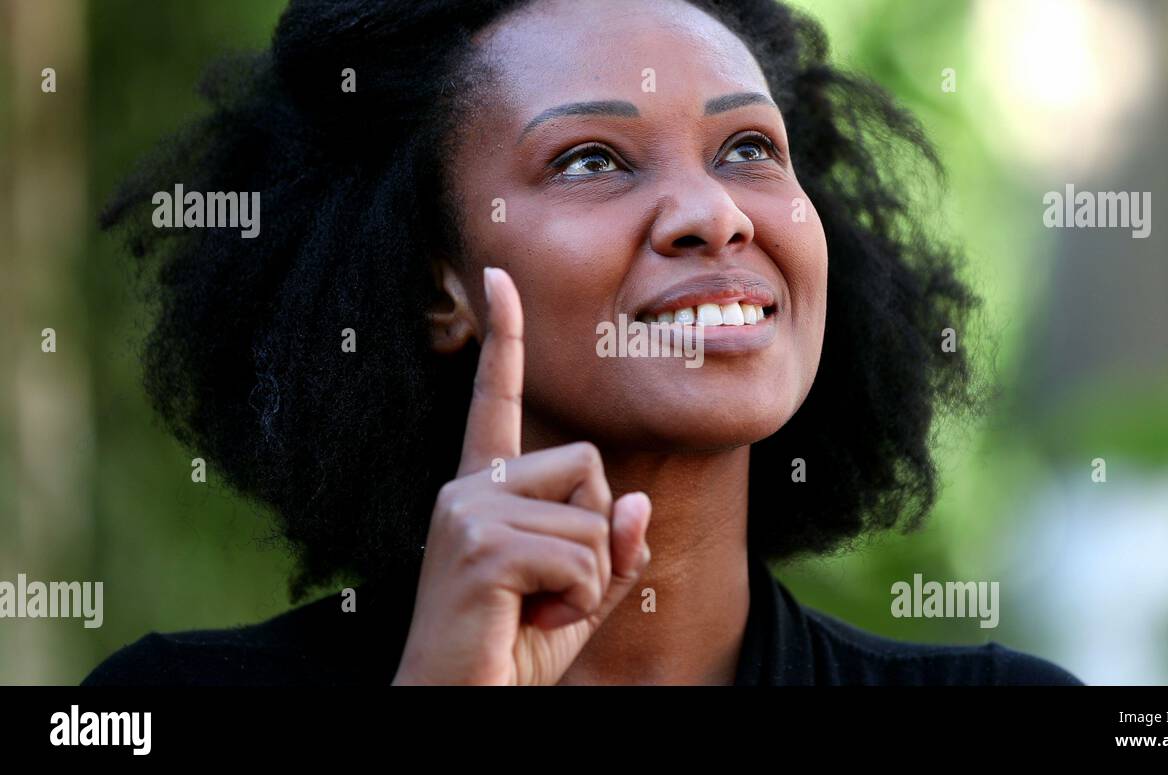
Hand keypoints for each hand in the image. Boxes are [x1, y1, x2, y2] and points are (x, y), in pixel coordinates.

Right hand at [392, 266, 651, 684]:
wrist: (459, 705)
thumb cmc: (510, 651)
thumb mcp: (579, 598)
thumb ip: (611, 551)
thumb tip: (633, 501)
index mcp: (483, 489)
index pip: (498, 400)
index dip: (504, 339)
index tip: (499, 276)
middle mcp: (468, 487)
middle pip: (590, 465)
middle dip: (596, 537)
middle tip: (546, 591)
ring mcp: (469, 510)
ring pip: (594, 521)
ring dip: (587, 582)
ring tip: (532, 611)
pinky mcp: (481, 544)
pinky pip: (583, 557)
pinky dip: (577, 602)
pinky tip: (528, 620)